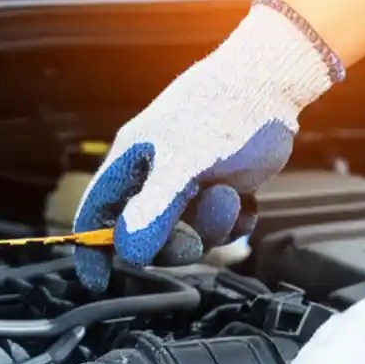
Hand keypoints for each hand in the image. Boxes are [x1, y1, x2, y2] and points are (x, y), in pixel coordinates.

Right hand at [73, 0, 343, 291]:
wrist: (272, 83)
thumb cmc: (222, 109)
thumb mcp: (184, 164)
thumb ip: (155, 210)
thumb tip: (130, 251)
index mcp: (131, 162)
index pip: (95, 214)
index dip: (92, 249)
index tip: (100, 280)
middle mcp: (155, 175)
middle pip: (146, 236)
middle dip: (175, 241)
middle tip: (196, 234)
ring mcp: (188, 182)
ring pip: (189, 233)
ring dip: (212, 226)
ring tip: (229, 195)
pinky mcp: (220, 185)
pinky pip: (220, 225)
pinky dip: (235, 220)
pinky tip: (246, 200)